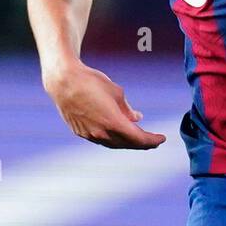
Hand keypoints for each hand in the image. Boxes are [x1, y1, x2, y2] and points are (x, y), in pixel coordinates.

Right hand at [43, 62, 165, 148]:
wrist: (63, 81)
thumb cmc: (91, 82)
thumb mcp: (116, 92)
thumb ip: (127, 109)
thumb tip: (137, 119)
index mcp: (114, 123)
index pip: (139, 138)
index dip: (152, 140)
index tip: (162, 138)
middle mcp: (102, 133)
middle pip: (128, 144)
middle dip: (142, 143)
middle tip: (152, 140)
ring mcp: (90, 135)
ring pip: (114, 144)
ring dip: (127, 142)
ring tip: (137, 138)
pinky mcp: (80, 132)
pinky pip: (102, 140)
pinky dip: (113, 138)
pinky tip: (118, 133)